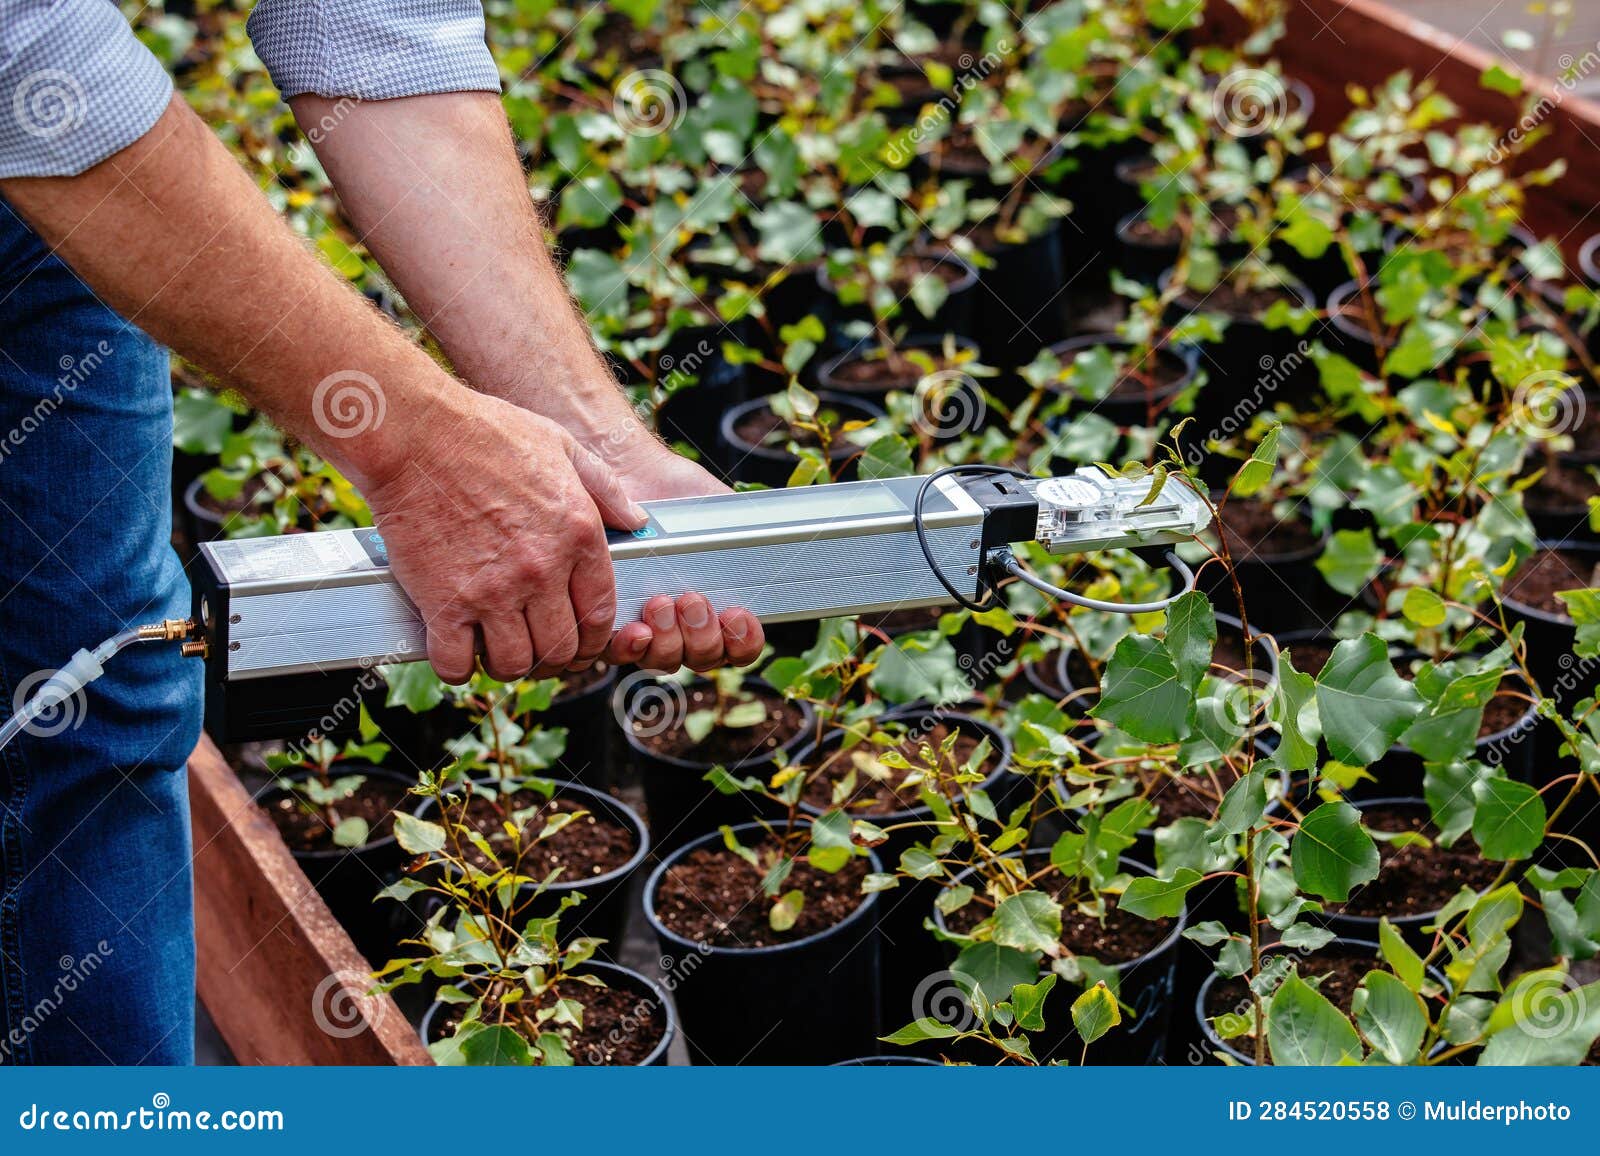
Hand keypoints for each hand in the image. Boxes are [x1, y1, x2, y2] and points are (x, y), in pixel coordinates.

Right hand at [363, 391, 643, 682]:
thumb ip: (606, 489)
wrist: (415, 432)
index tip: (576, 640)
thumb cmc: (486, 433)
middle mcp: (542, 570)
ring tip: (494, 647)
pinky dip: (457, 666)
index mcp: (579, 536)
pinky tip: (456, 647)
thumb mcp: (564, 447)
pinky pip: (456, 663)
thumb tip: (637, 520)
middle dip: (551, 657)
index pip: (600, 615)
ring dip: (506, 664)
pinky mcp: (443, 601)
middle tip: (533, 647)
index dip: (591, 639)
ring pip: (514, 664)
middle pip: (560, 649)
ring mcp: (493, 590)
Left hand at [601, 436, 766, 671]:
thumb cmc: (682, 496)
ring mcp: (647, 626)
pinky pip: (619, 652)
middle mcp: (684, 625)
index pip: (739, 645)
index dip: (744, 642)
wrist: (633, 475)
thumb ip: (753, 536)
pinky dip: (631, 647)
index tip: (739, 615)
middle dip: (703, 636)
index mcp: (718, 606)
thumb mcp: (727, 515)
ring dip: (669, 640)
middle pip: (703, 657)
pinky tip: (636, 628)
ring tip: (661, 602)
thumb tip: (778, 546)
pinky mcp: (607, 621)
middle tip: (692, 599)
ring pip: (665, 659)